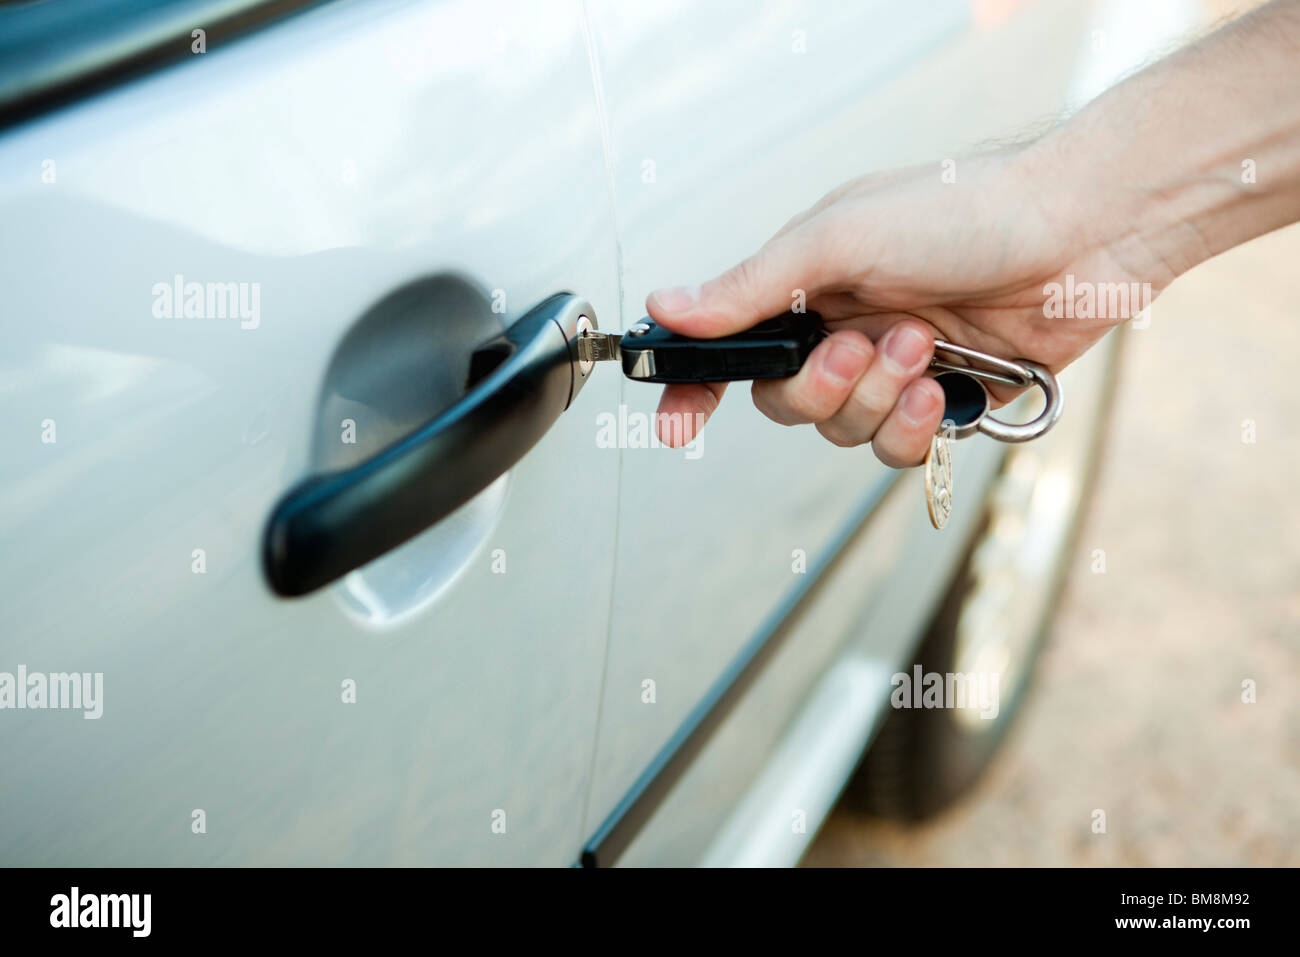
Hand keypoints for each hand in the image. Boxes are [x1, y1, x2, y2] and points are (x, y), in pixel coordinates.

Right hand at [647, 146, 1171, 466]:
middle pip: (787, 402)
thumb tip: (669, 308)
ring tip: (923, 345)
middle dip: (821, 387)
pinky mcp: (941, 401)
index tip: (678, 425)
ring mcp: (892, 368)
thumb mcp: (838, 238)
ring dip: (879, 399)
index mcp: (807, 283)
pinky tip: (942, 387)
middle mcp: (843, 327)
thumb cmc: (964, 210)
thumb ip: (751, 286)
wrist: (1079, 232)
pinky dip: (915, 426)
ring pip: (843, 432)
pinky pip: (898, 448)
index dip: (697, 387)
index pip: (734, 346)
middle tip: (860, 348)